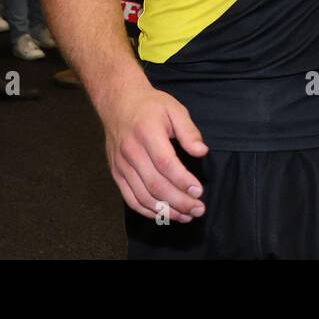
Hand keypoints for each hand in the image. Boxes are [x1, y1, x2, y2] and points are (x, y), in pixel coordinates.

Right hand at [102, 85, 208, 221]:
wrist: (118, 103)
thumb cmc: (150, 106)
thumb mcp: (174, 109)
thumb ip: (189, 131)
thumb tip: (201, 151)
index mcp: (147, 132)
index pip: (165, 163)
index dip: (182, 180)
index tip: (199, 191)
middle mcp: (131, 151)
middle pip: (155, 184)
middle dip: (179, 201)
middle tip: (198, 209)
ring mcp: (121, 164)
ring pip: (143, 196)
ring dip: (166, 211)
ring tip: (186, 216)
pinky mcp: (116, 173)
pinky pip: (131, 198)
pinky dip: (148, 211)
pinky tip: (165, 214)